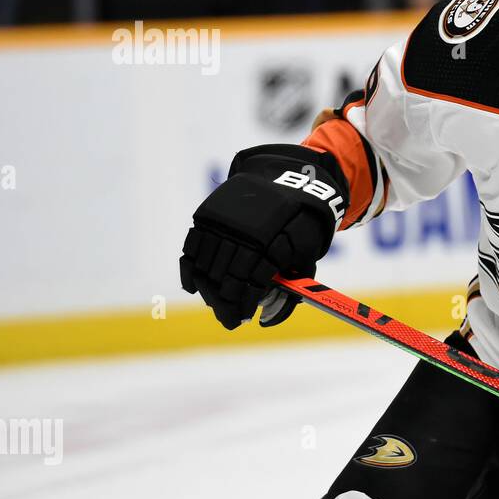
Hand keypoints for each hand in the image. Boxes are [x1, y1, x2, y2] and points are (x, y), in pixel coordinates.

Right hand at [179, 144, 345, 328]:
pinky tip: (194, 287)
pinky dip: (190, 271)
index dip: (245, 304)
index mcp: (276, 242)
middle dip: (225, 304)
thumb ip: (291, 285)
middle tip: (228, 319)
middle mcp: (247, 232)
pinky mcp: (209, 216)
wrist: (285, 179)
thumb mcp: (307, 253)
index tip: (243, 319)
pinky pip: (193, 249)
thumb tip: (268, 317)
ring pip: (208, 266)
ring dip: (208, 291)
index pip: (253, 283)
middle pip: (227, 278)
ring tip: (216, 304)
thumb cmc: (300, 225)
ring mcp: (225, 223)